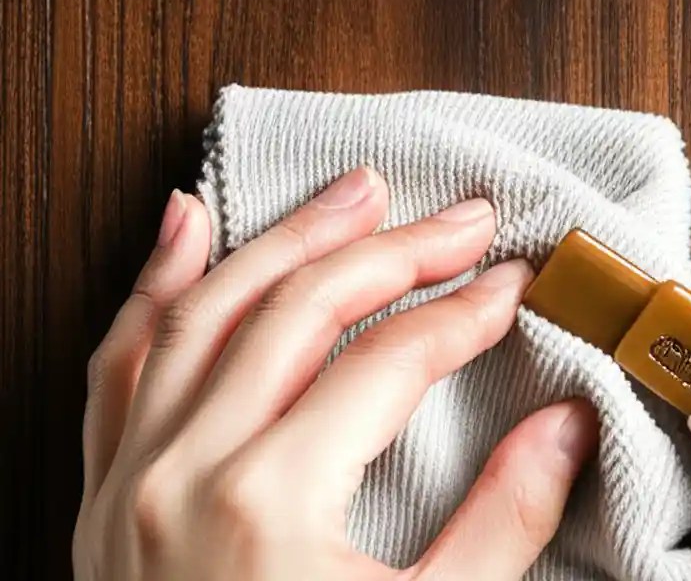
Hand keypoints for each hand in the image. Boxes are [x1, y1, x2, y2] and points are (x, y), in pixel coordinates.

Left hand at [74, 168, 599, 579]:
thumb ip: (500, 526)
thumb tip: (562, 428)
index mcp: (269, 503)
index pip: (389, 361)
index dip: (466, 312)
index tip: (517, 284)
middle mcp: (183, 470)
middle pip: (303, 311)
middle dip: (395, 251)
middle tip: (463, 217)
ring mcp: (129, 477)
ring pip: (205, 309)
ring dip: (286, 238)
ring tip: (351, 192)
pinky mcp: (100, 495)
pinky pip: (119, 360)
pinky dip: (156, 285)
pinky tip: (185, 228)